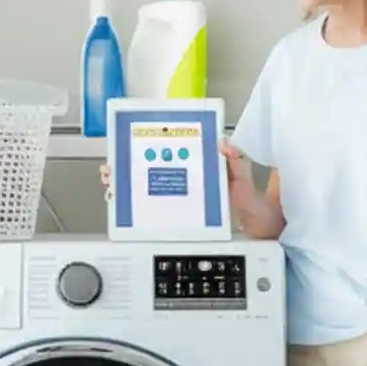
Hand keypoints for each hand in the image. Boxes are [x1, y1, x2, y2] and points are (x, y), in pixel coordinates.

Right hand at [99, 139, 259, 212]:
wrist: (254, 223)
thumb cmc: (247, 197)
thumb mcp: (241, 174)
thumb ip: (234, 158)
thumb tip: (222, 143)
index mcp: (197, 165)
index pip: (167, 151)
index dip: (145, 146)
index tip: (129, 142)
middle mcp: (185, 178)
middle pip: (149, 168)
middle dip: (126, 166)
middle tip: (112, 167)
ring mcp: (181, 195)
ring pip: (146, 187)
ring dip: (126, 185)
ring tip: (113, 184)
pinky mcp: (179, 212)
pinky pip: (153, 208)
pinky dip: (136, 206)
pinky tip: (125, 206)